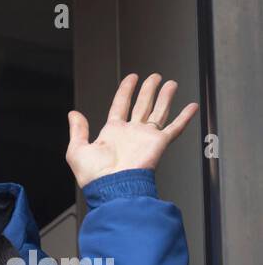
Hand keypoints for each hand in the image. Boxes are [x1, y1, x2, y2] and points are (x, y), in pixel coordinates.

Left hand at [65, 73, 197, 187]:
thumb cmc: (94, 176)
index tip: (132, 78)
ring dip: (165, 97)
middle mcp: (130, 133)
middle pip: (142, 105)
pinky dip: (184, 117)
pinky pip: (175, 128)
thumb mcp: (77, 150)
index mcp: (112, 133)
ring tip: (170, 84)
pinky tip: (192, 107)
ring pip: (158, 112)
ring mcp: (145, 137)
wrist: (112, 187)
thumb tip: (73, 115)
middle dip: (148, 90)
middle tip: (155, 77)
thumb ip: (77, 131)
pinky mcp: (159, 143)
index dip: (126, 90)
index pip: (120, 105)